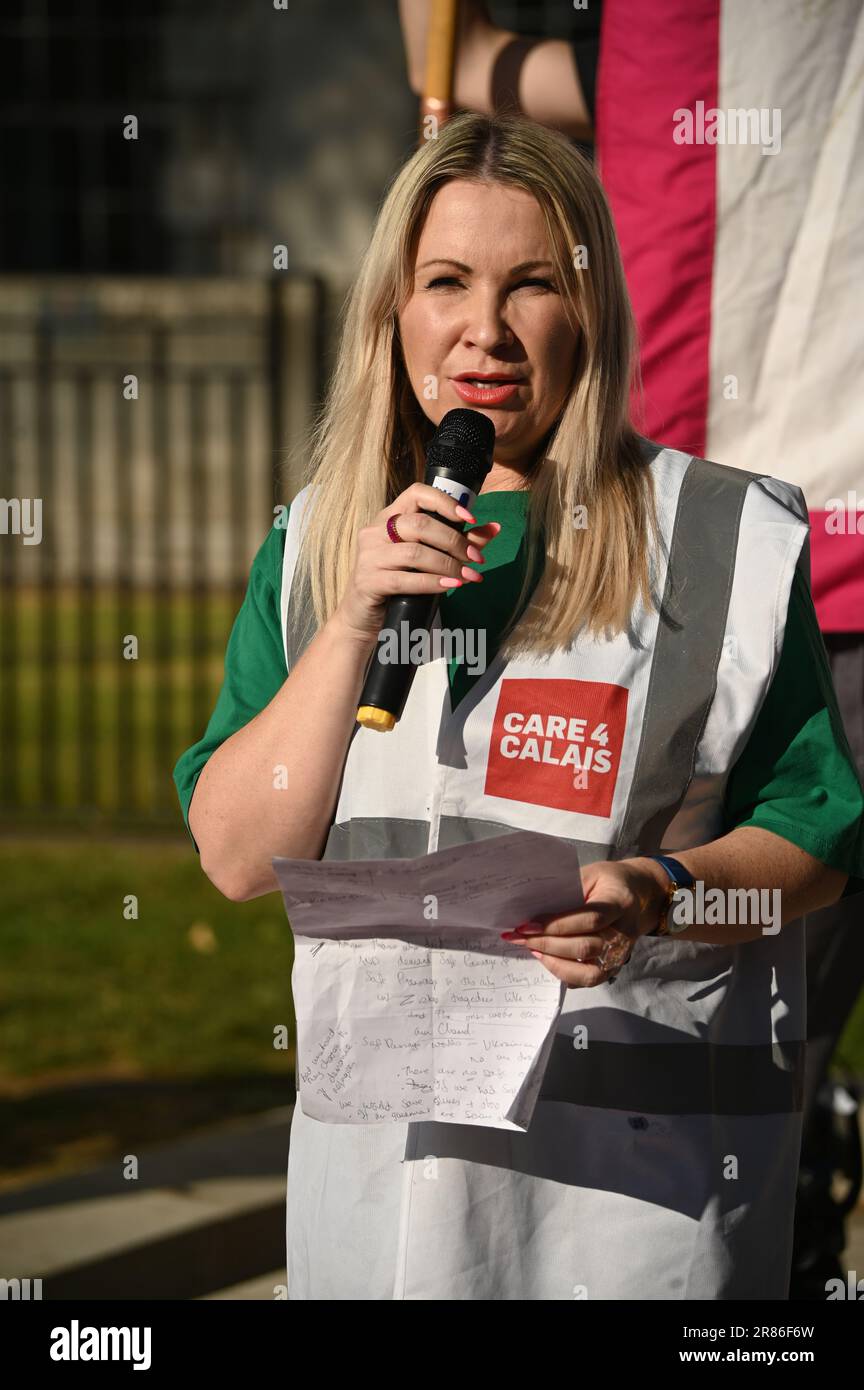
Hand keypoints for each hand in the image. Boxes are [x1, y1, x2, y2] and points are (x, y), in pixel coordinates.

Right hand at [332, 482, 500, 643]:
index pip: (416, 494)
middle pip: (420, 524)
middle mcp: (375, 531)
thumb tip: (494, 528)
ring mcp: (369, 556)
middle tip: (476, 559)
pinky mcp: (368, 581)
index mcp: (389, 517)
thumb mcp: (426, 559)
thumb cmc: (397, 584)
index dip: (445, 502)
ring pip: (415, 552)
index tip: (470, 519)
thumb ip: (458, 541)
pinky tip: (450, 587)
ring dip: (448, 565)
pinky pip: (405, 579)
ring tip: (468, 577)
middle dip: (455, 541)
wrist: (363, 618)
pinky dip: (432, 583)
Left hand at [500, 858, 668, 987]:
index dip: (556, 924)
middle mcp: (623, 933)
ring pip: (589, 972)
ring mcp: (621, 954)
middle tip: (519, 938)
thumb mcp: (591, 874)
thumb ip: (567, 891)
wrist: (641, 896)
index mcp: (618, 903)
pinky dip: (566, 975)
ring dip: (555, 964)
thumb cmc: (610, 882)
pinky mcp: (615, 966)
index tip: (526, 925)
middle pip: (585, 947)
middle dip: (547, 944)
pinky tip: (547, 961)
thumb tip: (533, 909)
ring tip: (533, 950)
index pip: (588, 919)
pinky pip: (590, 980)